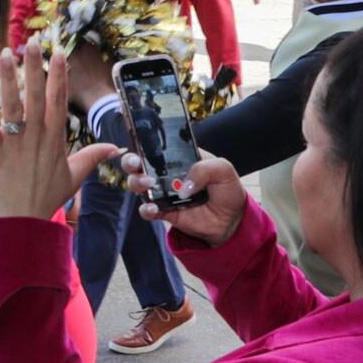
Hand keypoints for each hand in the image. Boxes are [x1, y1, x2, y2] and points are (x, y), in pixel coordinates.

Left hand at [0, 42, 119, 221]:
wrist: (22, 223)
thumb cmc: (45, 198)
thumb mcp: (74, 177)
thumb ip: (92, 158)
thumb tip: (115, 148)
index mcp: (54, 139)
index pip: (58, 100)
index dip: (58, 76)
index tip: (58, 52)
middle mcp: (37, 137)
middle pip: (37, 95)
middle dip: (35, 67)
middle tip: (32, 41)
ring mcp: (15, 143)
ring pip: (12, 104)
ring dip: (8, 78)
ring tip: (5, 53)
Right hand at [126, 151, 245, 247]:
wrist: (232, 219)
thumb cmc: (226, 189)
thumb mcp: (223, 169)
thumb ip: (204, 169)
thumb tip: (184, 187)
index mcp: (178, 158)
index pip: (156, 146)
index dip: (143, 143)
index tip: (139, 144)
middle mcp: (165, 173)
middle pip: (138, 163)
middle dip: (130, 161)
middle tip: (136, 163)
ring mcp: (163, 192)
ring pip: (137, 184)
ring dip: (137, 182)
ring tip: (149, 184)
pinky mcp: (164, 211)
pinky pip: (147, 210)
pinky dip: (146, 209)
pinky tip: (153, 208)